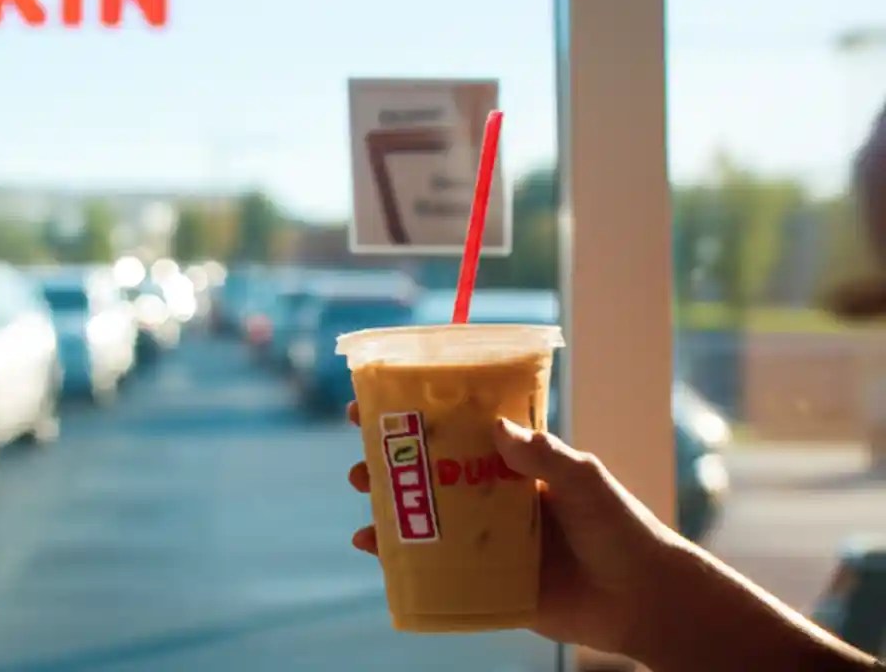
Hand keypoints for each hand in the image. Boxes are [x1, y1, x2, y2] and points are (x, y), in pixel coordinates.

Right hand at [345, 401, 681, 653]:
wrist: (644, 601)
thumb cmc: (623, 530)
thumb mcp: (586, 481)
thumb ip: (544, 455)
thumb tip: (495, 427)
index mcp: (514, 466)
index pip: (457, 432)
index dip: (418, 418)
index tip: (377, 404)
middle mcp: (494, 499)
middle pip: (429, 476)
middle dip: (390, 469)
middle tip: (360, 466)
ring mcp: (488, 542)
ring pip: (426, 522)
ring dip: (389, 514)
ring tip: (364, 513)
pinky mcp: (488, 582)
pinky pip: (437, 570)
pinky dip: (403, 562)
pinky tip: (378, 553)